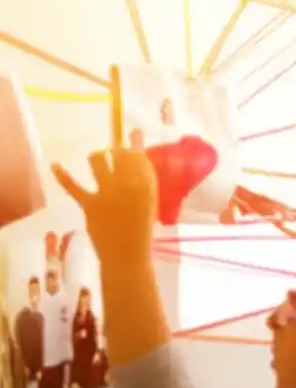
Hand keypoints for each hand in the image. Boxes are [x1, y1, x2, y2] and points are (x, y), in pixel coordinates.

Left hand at [52, 132, 156, 268]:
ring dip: (97, 156)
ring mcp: (107, 192)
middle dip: (116, 150)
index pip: (140, 154)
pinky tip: (55, 165)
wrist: (128, 255)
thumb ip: (143, 184)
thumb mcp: (150, 203)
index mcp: (146, 184)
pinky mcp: (89, 203)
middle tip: (114, 152)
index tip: (133, 132)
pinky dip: (62, 175)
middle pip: (118, 153)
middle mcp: (127, 183)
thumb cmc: (142, 231)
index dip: (134, 141)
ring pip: (97, 160)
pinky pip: (72, 186)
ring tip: (97, 158)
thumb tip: (133, 165)